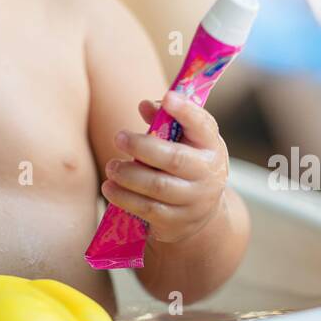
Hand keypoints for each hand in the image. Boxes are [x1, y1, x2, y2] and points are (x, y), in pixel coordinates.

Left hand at [101, 90, 230, 244]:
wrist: (202, 213)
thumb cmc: (186, 163)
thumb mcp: (183, 140)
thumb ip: (165, 120)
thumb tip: (145, 105)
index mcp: (211, 145)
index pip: (202, 125)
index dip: (186, 111)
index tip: (168, 97)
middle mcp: (208, 174)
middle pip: (173, 159)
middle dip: (142, 147)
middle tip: (118, 137)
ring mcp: (194, 201)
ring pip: (157, 187)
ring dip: (128, 175)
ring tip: (111, 166)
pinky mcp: (177, 222)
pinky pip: (147, 210)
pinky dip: (124, 198)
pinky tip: (109, 188)